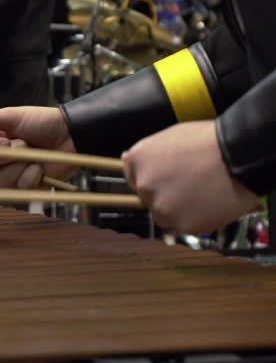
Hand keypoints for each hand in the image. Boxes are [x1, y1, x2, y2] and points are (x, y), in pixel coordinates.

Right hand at [0, 107, 76, 187]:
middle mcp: (4, 157)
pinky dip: (31, 177)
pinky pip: (20, 188)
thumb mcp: (12, 116)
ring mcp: (16, 172)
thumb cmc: (44, 121)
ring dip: (21, 166)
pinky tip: (41, 168)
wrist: (72, 134)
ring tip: (35, 156)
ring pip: (3, 180)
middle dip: (8, 155)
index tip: (3, 140)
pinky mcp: (29, 185)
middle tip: (23, 142)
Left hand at [123, 120, 261, 234]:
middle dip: (164, 193)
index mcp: (137, 160)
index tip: (169, 178)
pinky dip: (193, 220)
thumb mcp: (169, 136)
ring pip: (163, 214)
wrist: (238, 156)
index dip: (154, 179)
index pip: (135, 178)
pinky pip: (182, 226)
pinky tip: (208, 205)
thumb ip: (147, 154)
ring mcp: (160, 206)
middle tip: (189, 185)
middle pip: (148, 197)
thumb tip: (125, 158)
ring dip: (177, 209)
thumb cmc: (207, 141)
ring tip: (201, 194)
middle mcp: (143, 185)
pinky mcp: (180, 224)